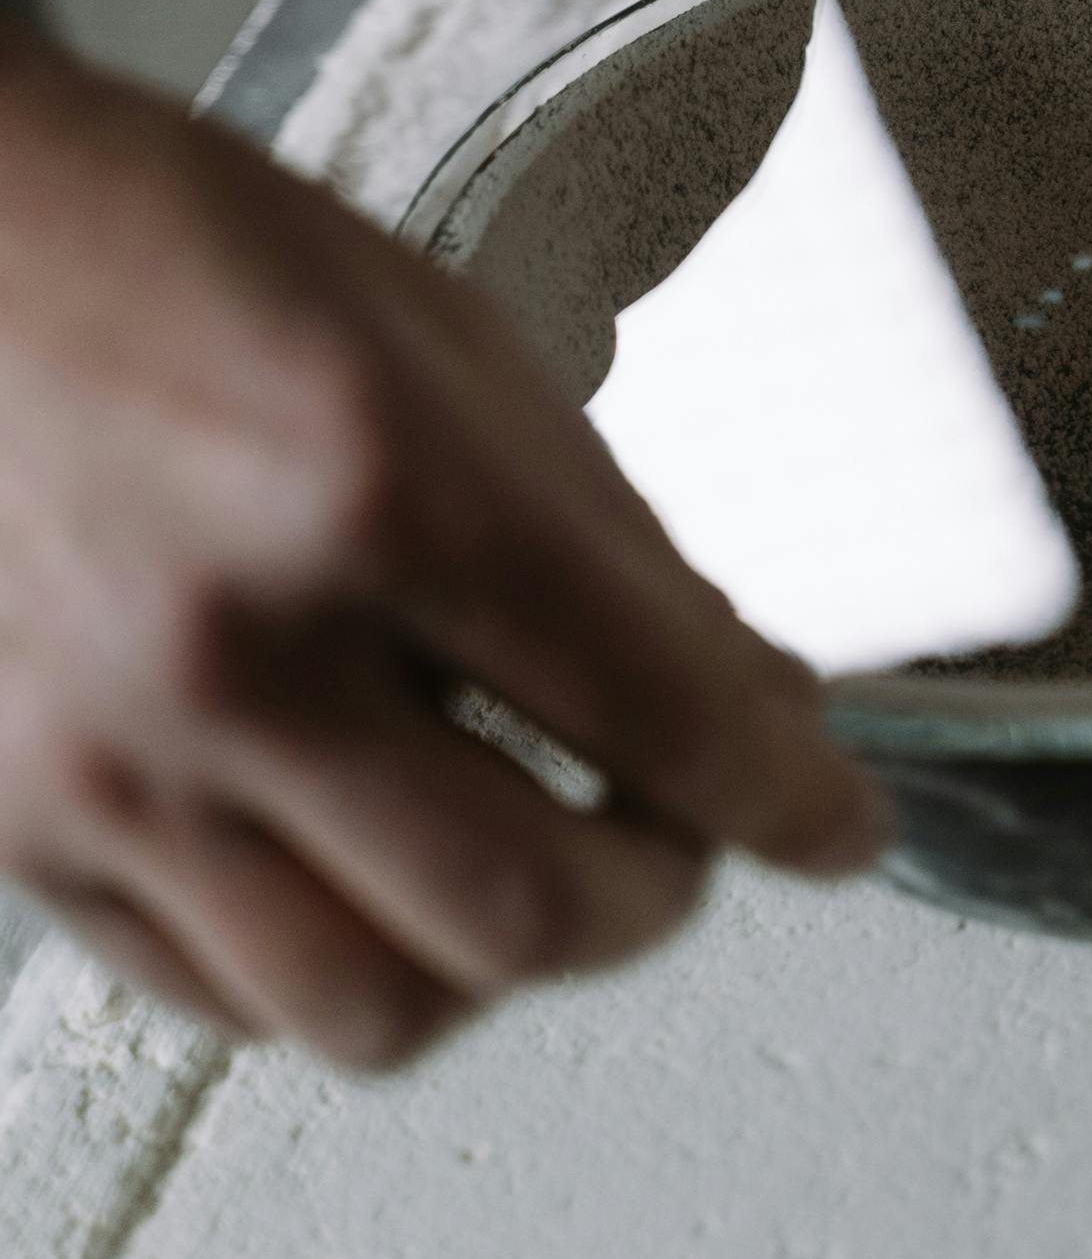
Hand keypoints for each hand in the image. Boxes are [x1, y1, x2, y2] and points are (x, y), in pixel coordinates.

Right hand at [0, 30, 883, 1066]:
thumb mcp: (443, 338)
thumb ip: (601, 534)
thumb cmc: (178, 252)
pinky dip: (342, 963)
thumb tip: (738, 695)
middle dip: (660, 895)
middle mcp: (234, 653)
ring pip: (376, 1006)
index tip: (842, 824)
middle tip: (686, 835)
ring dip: (501, 959)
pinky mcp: (16, 830)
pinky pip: (225, 999)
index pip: (654, 716)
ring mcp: (107, 763)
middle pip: (526, 914)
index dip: (790, 797)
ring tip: (538, 862)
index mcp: (372, 485)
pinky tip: (379, 870)